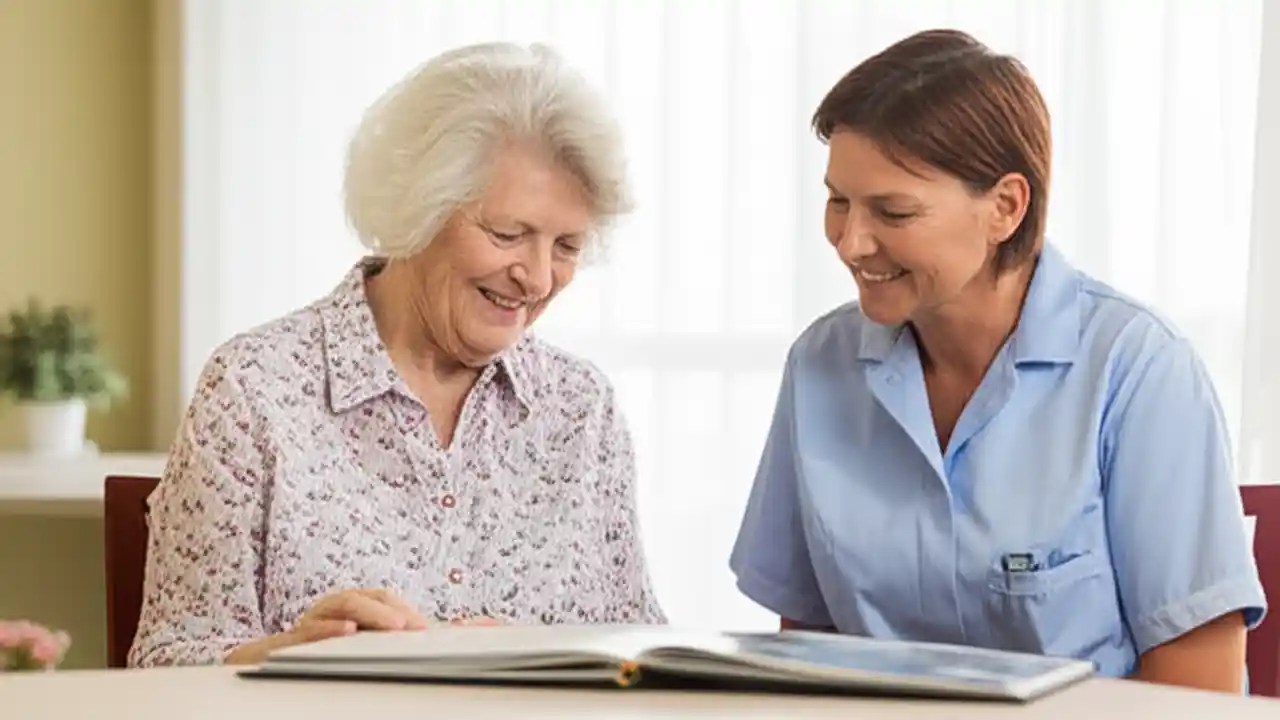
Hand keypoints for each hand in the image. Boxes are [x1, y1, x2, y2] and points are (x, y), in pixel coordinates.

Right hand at [224, 588, 427, 664]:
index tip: (424, 627)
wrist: (257, 666)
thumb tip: (430, 635)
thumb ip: (378, 639)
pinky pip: (307, 631)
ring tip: (393, 626)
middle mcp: (326, 610)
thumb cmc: (311, 654)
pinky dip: (328, 628)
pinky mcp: (285, 642)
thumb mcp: (347, 646)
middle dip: (390, 610)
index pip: (379, 598)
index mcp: (344, 609)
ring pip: (340, 606)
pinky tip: (347, 630)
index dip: (403, 608)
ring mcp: (306, 624)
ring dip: (370, 612)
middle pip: (362, 597)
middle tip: (412, 627)